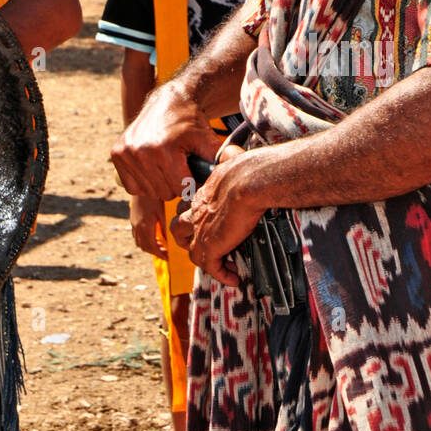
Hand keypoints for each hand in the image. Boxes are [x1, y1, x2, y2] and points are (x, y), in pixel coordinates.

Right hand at [112, 79, 220, 198]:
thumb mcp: (208, 139)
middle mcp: (140, 152)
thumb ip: (219, 158)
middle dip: (175, 183)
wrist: (169, 100)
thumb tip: (231, 171)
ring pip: (148, 191)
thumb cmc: (190, 122)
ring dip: (159, 183)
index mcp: (163, 149)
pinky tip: (153, 166)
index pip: (179, 188)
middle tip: (180, 166)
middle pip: (163, 192)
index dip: (189, 182)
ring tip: (167, 165)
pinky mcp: (116, 154)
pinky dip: (143, 182)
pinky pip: (132, 186)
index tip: (192, 170)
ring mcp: (126, 153)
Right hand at [129, 195, 167, 259]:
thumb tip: (170, 239)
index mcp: (145, 226)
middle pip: (144, 246)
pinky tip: (153, 236)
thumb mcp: (162, 210)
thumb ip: (165, 226)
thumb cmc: (153, 196)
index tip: (168, 258)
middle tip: (166, 254)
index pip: (152, 247)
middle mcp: (137, 226)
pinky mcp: (133, 218)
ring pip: (139, 242)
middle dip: (155, 252)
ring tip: (161, 246)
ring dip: (149, 247)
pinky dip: (145, 240)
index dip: (160, 254)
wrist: (140, 183)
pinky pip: (137, 235)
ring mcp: (133, 223)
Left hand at [169, 154, 263, 286]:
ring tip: (225, 266)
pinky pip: (211, 267)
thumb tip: (234, 152)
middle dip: (190, 240)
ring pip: (192, 252)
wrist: (249, 182)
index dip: (195, 217)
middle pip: (180, 230)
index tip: (212, 223)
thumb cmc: (247, 170)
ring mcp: (201, 231)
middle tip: (210, 245)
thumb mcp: (233, 161)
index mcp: (203, 194)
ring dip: (207, 261)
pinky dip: (222, 275)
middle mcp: (197, 213)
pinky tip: (234, 277)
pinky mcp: (211, 246)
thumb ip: (229, 159)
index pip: (189, 208)